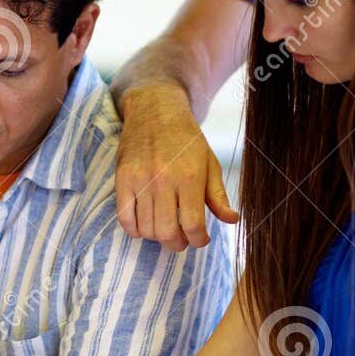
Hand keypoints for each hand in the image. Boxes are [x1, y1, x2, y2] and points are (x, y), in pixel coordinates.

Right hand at [114, 83, 238, 249]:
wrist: (155, 111)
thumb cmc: (186, 139)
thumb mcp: (209, 163)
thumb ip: (218, 195)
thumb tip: (232, 220)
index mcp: (190, 177)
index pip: (193, 225)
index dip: (199, 240)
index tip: (201, 239)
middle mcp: (164, 180)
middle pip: (167, 232)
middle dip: (178, 244)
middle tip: (182, 240)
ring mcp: (140, 180)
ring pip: (146, 229)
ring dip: (157, 237)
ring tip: (165, 228)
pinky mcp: (122, 179)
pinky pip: (124, 218)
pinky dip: (134, 230)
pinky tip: (144, 224)